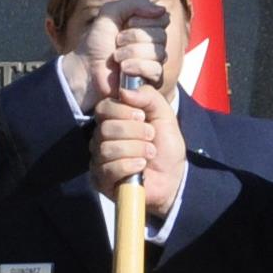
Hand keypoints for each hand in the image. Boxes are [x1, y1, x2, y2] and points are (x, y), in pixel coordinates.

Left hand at [64, 0, 168, 113]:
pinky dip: (138, 67)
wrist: (87, 69)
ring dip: (132, 52)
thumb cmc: (96, 43)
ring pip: (159, 53)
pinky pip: (156, 70)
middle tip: (117, 41)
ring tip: (116, 57)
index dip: (145, 20)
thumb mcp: (110, 12)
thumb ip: (135, 3)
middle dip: (135, 37)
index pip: (163, 19)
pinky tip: (124, 69)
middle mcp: (152, 43)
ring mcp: (152, 63)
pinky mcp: (150, 81)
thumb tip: (161, 10)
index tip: (128, 23)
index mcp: (146, 26)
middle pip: (161, 36)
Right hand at [91, 84, 187, 218]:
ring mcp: (99, 160)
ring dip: (135, 149)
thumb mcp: (164, 115)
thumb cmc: (166, 146)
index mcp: (113, 120)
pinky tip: (141, 166)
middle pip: (106, 129)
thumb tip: (124, 92)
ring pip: (107, 149)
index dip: (123, 111)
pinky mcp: (101, 180)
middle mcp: (101, 139)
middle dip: (135, 132)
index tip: (143, 116)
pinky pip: (108, 169)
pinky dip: (129, 166)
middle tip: (151, 137)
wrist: (174, 177)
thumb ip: (148, 96)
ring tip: (149, 153)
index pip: (103, 108)